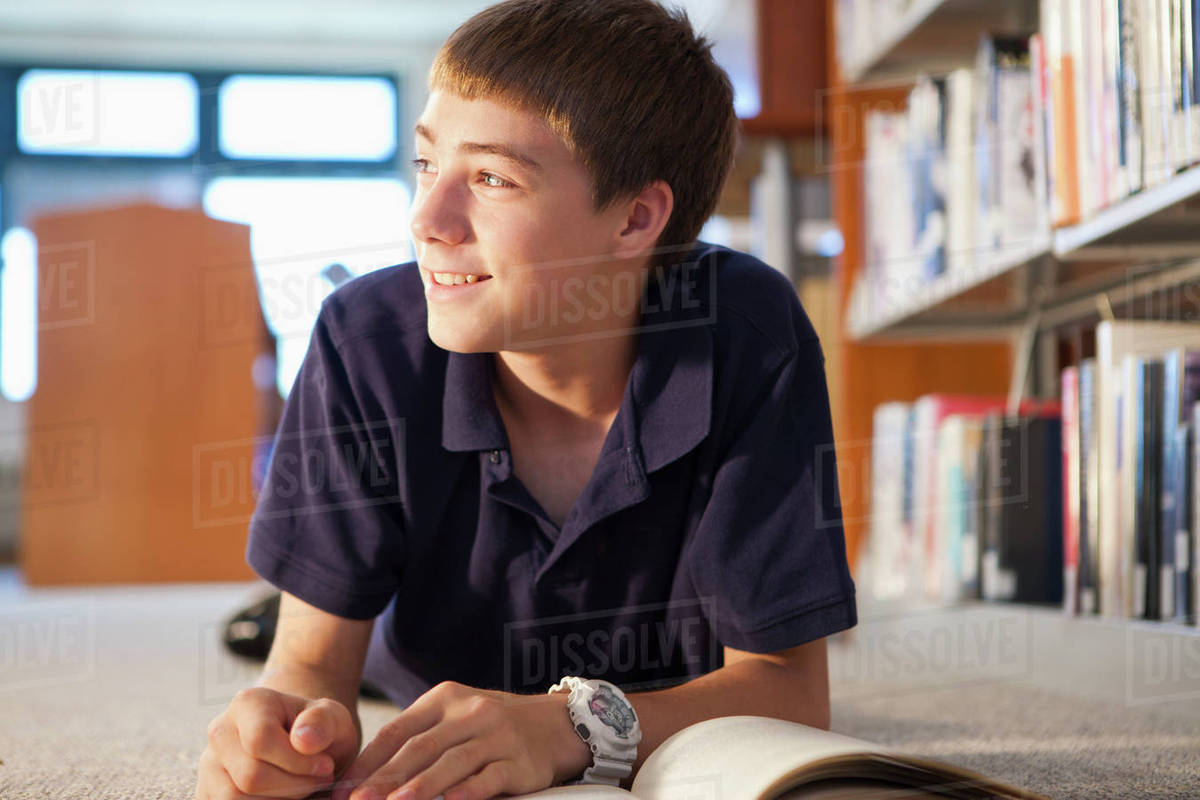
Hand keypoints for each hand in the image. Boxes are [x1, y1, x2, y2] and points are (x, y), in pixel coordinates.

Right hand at [196, 687, 359, 798]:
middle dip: (293, 786)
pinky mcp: (208, 791)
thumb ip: (324, 722)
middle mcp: (220, 731)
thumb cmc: (316, 731)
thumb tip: (304, 740)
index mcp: (248, 704)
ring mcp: (209, 763)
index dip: (297, 762)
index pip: (260, 740)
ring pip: (234, 798)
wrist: (302, 744)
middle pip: (249, 776)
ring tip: (301, 787)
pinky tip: (283, 796)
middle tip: (317, 780)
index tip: (326, 767)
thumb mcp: (332, 718)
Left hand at [331, 681, 591, 799]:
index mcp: (445, 698)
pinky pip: (490, 777)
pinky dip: (469, 791)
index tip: (342, 787)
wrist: (557, 724)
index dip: (369, 761)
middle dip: (384, 778)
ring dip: (420, 787)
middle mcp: (470, 712)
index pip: (399, 731)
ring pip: (451, 763)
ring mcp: (497, 736)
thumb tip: (367, 777)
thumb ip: (419, 739)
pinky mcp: (520, 761)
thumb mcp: (456, 718)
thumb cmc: (493, 727)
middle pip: (420, 748)